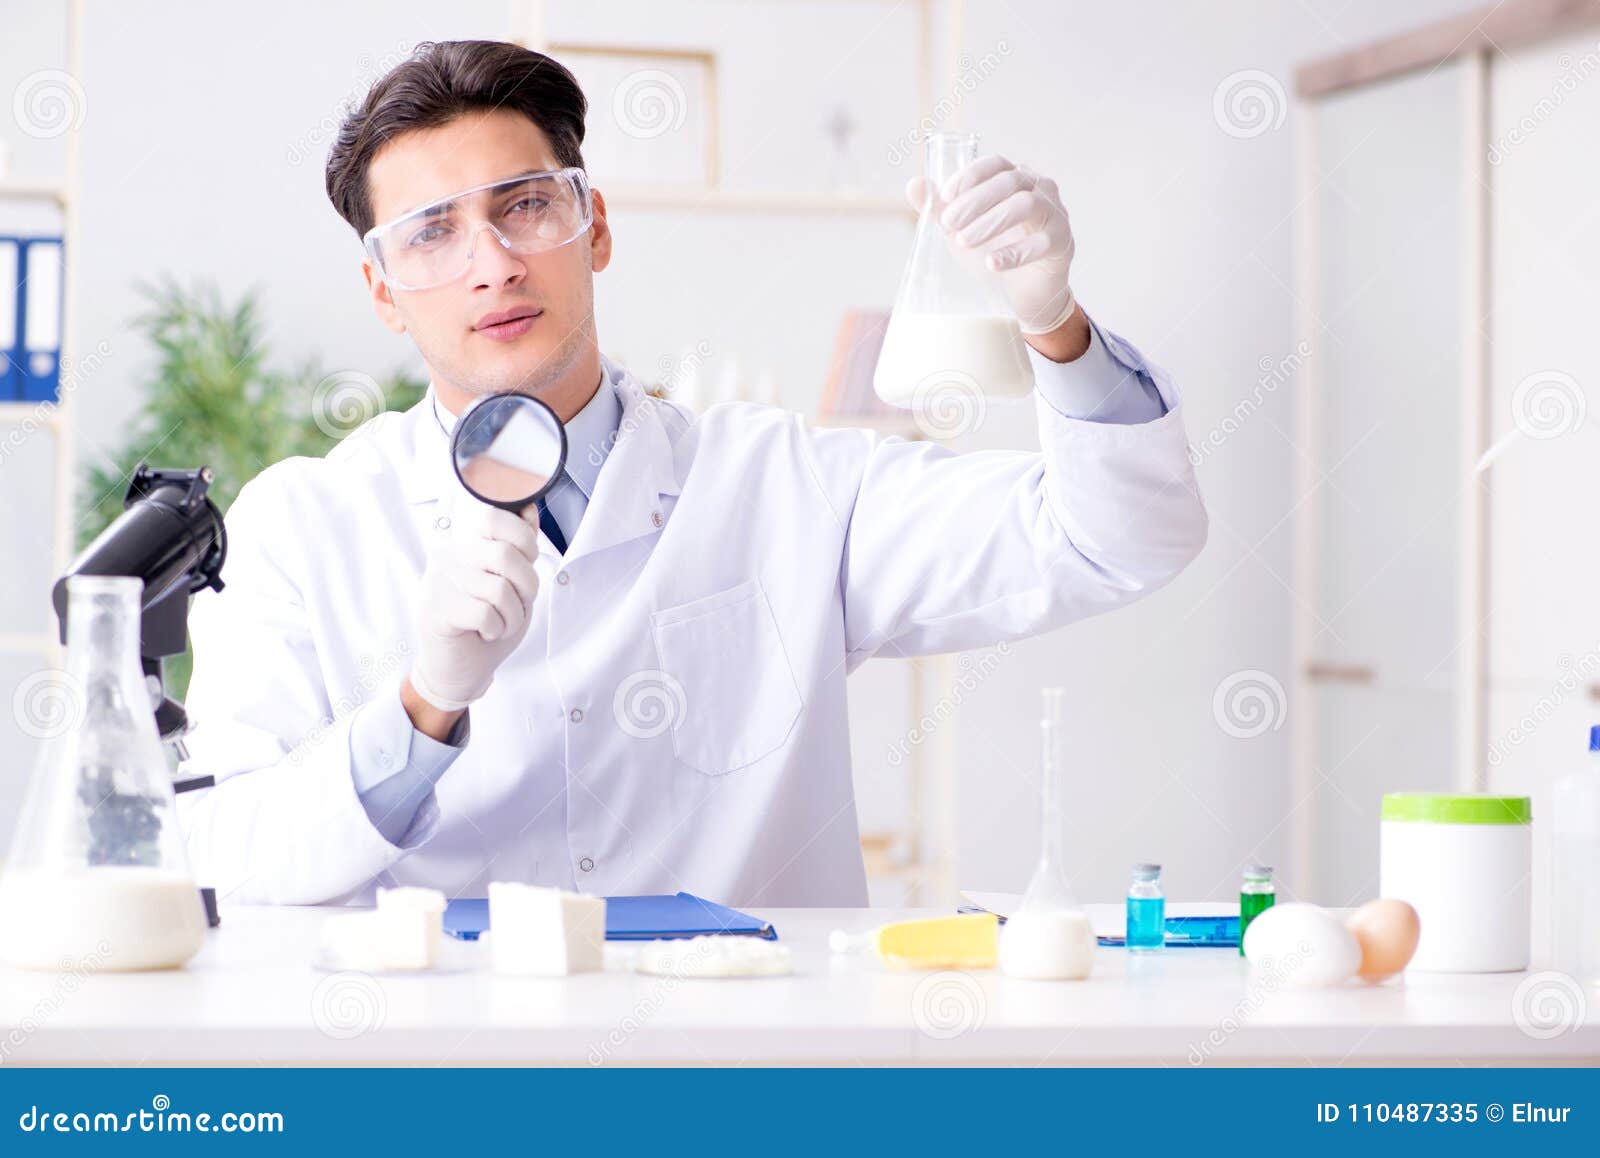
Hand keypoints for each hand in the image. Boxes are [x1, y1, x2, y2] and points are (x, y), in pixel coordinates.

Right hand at [408, 501, 540, 711]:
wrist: (458, 669)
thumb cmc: (487, 623)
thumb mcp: (511, 581)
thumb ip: (518, 547)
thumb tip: (528, 507)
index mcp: (466, 544)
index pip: (495, 517)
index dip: (524, 540)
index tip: (525, 562)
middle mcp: (448, 556)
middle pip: (505, 555)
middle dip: (527, 586)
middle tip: (519, 604)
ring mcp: (439, 582)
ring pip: (499, 589)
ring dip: (513, 615)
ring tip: (502, 623)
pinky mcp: (437, 611)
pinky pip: (484, 613)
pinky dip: (497, 629)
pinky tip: (486, 632)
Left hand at [906, 154, 1076, 333]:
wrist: (1022, 294)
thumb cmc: (994, 250)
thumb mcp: (962, 229)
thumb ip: (941, 208)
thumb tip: (913, 184)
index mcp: (1015, 179)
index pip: (995, 164)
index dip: (971, 175)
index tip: (945, 196)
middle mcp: (1039, 189)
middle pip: (1010, 181)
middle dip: (976, 201)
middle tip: (948, 224)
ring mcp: (1055, 214)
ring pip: (1026, 205)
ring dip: (991, 222)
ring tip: (964, 242)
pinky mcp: (1063, 243)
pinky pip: (1042, 242)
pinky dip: (1014, 253)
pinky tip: (991, 264)